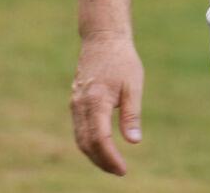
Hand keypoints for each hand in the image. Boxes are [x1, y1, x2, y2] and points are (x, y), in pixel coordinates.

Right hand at [71, 33, 144, 175]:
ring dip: (94, 155)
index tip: (123, 170)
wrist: (102, 38)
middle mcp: (81, 105)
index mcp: (96, 101)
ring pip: (80, 138)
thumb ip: (131, 114)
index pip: (100, 139)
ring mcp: (75, 104)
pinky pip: (79, 129)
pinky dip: (88, 142)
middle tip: (119, 171)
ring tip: (111, 164)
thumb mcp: (133, 85)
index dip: (110, 158)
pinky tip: (101, 147)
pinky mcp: (75, 102)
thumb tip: (134, 142)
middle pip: (86, 144)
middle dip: (101, 161)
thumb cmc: (122, 60)